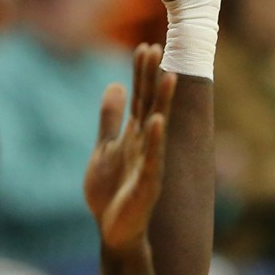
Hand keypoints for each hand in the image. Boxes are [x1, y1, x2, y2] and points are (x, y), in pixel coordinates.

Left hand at [85, 45, 177, 253]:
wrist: (112, 229)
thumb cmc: (111, 190)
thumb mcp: (105, 147)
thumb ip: (109, 119)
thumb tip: (114, 86)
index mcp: (135, 135)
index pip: (141, 97)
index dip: (141, 73)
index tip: (145, 46)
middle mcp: (146, 144)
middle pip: (151, 104)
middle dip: (153, 77)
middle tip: (157, 47)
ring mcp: (150, 162)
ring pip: (158, 126)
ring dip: (162, 101)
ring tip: (169, 76)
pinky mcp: (148, 183)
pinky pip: (153, 157)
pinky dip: (155, 139)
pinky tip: (157, 121)